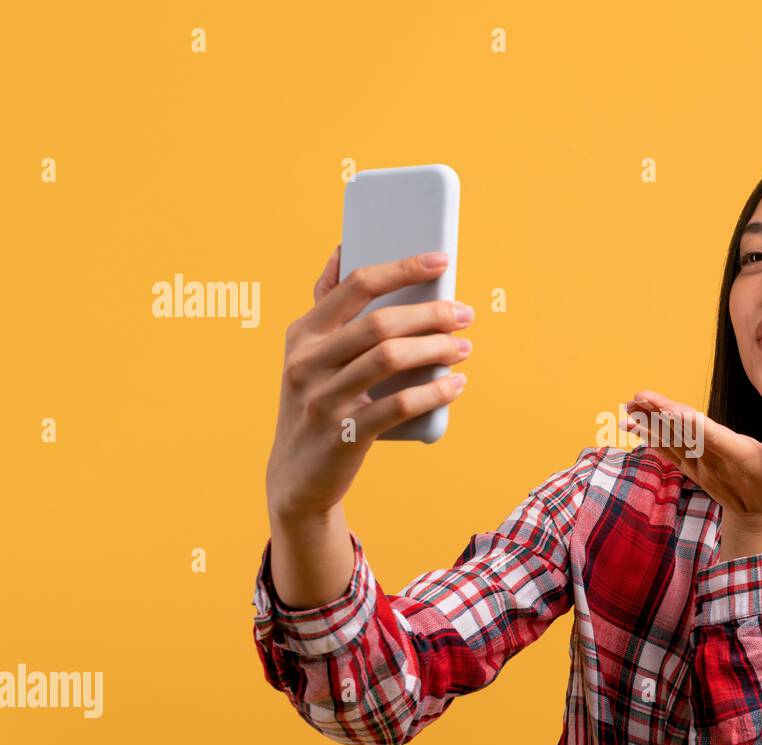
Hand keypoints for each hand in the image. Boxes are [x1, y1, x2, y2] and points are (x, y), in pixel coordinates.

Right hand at [265, 245, 474, 522]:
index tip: (441, 260)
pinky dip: (434, 392)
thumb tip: (343, 251)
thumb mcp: (308, 356)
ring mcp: (323, 400)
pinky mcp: (343, 435)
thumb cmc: (315, 404)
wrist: (297, 477)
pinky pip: (398, 405)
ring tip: (463, 349)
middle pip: (380, 323)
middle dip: (430, 314)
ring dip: (436, 350)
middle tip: (464, 314)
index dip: (402, 269)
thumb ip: (326, 307)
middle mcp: (307, 363)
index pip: (356, 286)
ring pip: (390, 359)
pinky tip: (455, 386)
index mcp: (303, 334)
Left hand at [619, 390, 761, 560]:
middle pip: (686, 435)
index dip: (693, 424)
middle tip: (639, 396)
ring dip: (650, 423)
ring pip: (673, 441)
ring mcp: (701, 468)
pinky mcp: (693, 470)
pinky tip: (635, 423)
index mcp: (741, 458)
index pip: (713, 437)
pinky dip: (651, 437)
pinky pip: (668, 452)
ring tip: (629, 404)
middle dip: (662, 415)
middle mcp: (715, 463)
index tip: (672, 410)